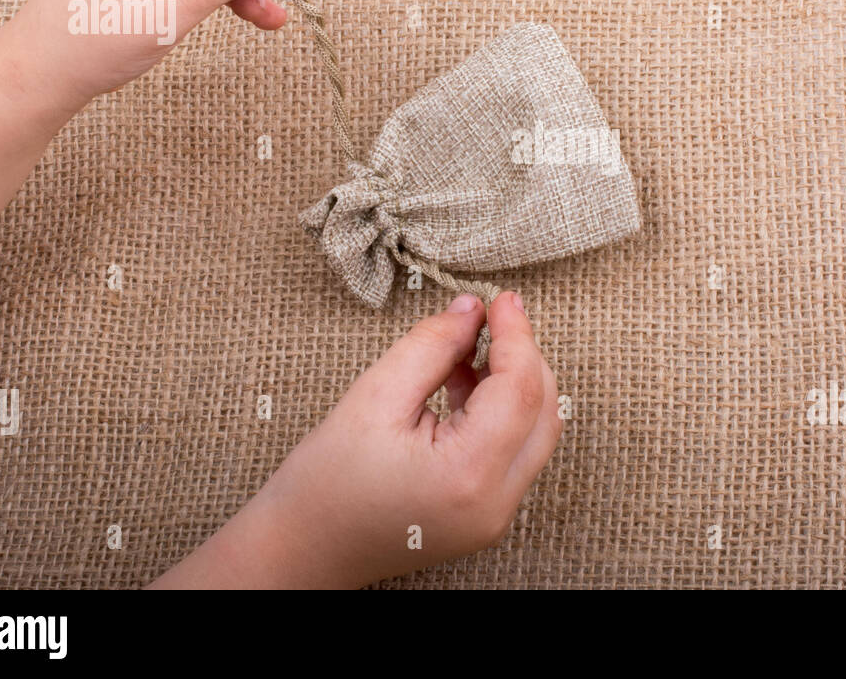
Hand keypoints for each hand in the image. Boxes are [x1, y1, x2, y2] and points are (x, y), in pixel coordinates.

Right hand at [152, 292, 562, 587]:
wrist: (302, 548)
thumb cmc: (326, 482)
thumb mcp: (375, 396)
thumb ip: (432, 346)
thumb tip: (472, 310)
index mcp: (468, 474)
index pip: (521, 388)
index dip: (516, 334)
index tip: (502, 298)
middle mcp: (496, 503)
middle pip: (543, 409)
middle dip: (522, 355)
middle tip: (489, 317)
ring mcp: (496, 516)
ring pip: (536, 430)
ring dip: (514, 382)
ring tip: (467, 349)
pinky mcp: (487, 515)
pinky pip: (516, 451)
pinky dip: (502, 411)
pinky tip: (463, 383)